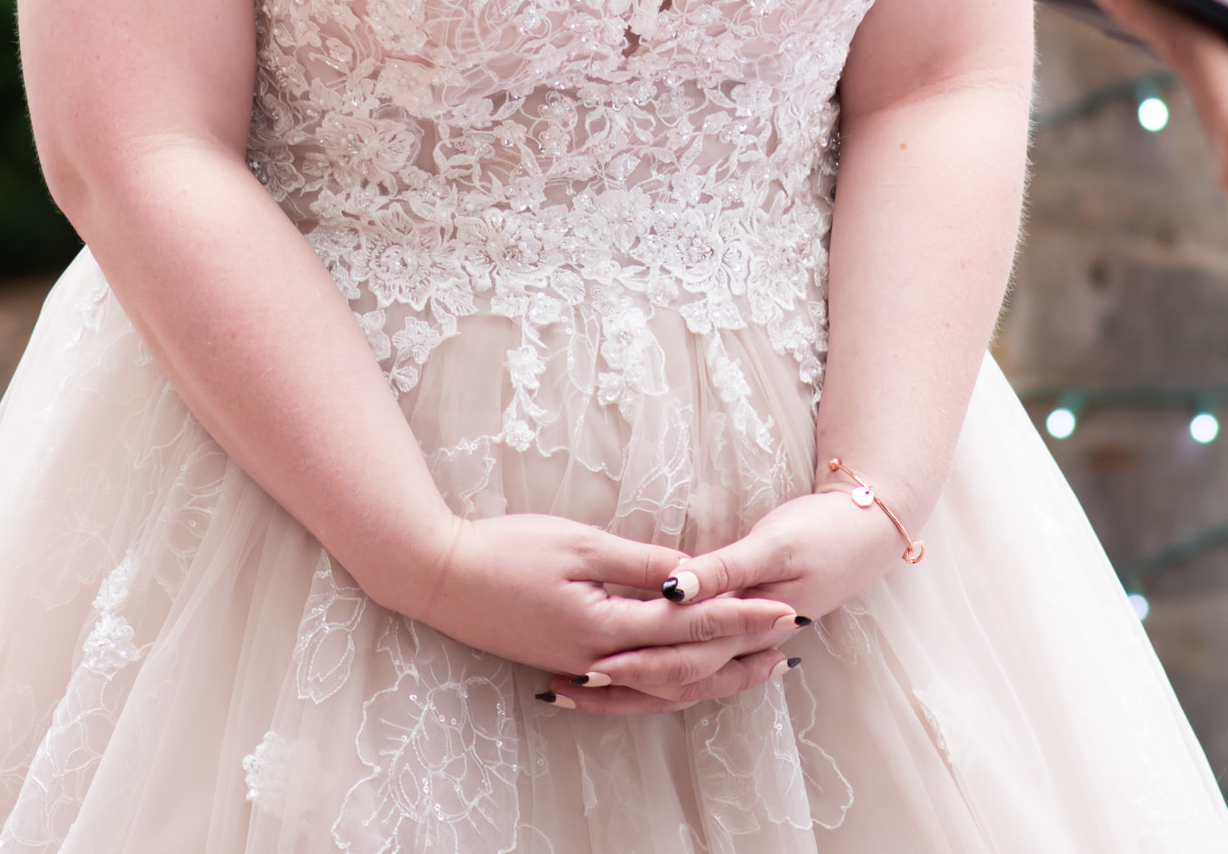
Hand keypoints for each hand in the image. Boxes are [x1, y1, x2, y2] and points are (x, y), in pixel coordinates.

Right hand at [390, 513, 798, 703]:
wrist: (438, 577)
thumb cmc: (506, 549)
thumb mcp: (579, 543)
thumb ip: (639, 563)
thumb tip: (693, 573)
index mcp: (606, 625)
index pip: (690, 624)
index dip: (741, 616)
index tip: (785, 609)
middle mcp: (600, 657)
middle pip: (685, 663)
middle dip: (740, 651)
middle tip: (788, 640)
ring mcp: (582, 666)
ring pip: (662, 683)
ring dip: (712, 673)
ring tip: (754, 665)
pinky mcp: (567, 664)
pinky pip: (633, 685)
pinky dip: (669, 681)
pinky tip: (687, 673)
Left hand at [546, 491, 896, 716]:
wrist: (868, 529)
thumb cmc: (822, 531)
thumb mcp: (773, 544)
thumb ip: (723, 569)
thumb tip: (672, 590)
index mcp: (749, 621)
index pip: (684, 653)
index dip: (637, 661)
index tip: (592, 664)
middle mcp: (744, 640)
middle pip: (677, 673)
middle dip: (626, 683)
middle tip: (572, 686)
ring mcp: (746, 637)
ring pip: (685, 675)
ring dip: (640, 684)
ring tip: (587, 688)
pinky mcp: (746, 625)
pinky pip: (699, 659)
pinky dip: (665, 668)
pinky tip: (636, 668)